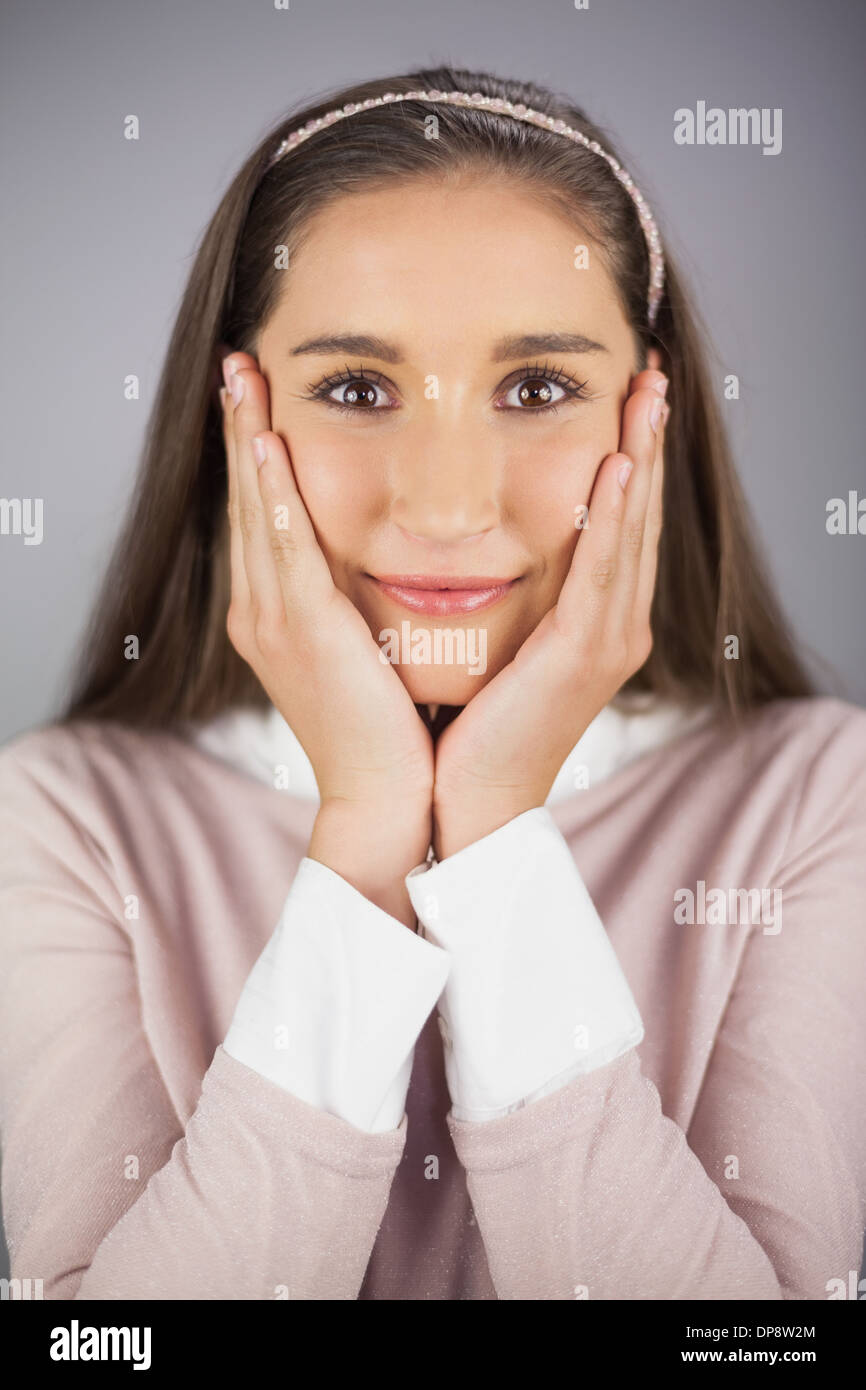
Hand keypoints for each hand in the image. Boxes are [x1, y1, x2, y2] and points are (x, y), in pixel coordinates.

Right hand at [221, 353, 433, 922]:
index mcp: (276, 614)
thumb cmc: (388, 729)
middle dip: (239, 428)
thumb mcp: (365, 652)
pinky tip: (266, 441)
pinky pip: (282, 543)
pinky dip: (270, 490)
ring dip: (245, 437)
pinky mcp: (298, 629)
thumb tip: (380, 558)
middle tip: (238, 362)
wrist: (387, 798)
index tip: (256, 398)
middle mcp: (260, 610)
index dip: (253, 454)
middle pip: (246, 501)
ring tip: (242, 375)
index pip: (263, 516)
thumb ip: (357, 602)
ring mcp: (271, 619)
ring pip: (255, 510)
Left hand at [432, 369, 668, 857]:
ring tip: (648, 393)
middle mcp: (616, 626)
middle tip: (651, 373)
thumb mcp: (497, 642)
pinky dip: (614, 517)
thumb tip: (477, 537)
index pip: (620, 524)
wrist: (465, 801)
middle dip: (647, 441)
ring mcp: (609, 641)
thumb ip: (511, 592)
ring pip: (632, 532)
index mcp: (595, 622)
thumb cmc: (469, 725)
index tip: (627, 398)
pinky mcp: (584, 656)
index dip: (630, 459)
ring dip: (642, 457)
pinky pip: (602, 572)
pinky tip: (618, 466)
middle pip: (639, 516)